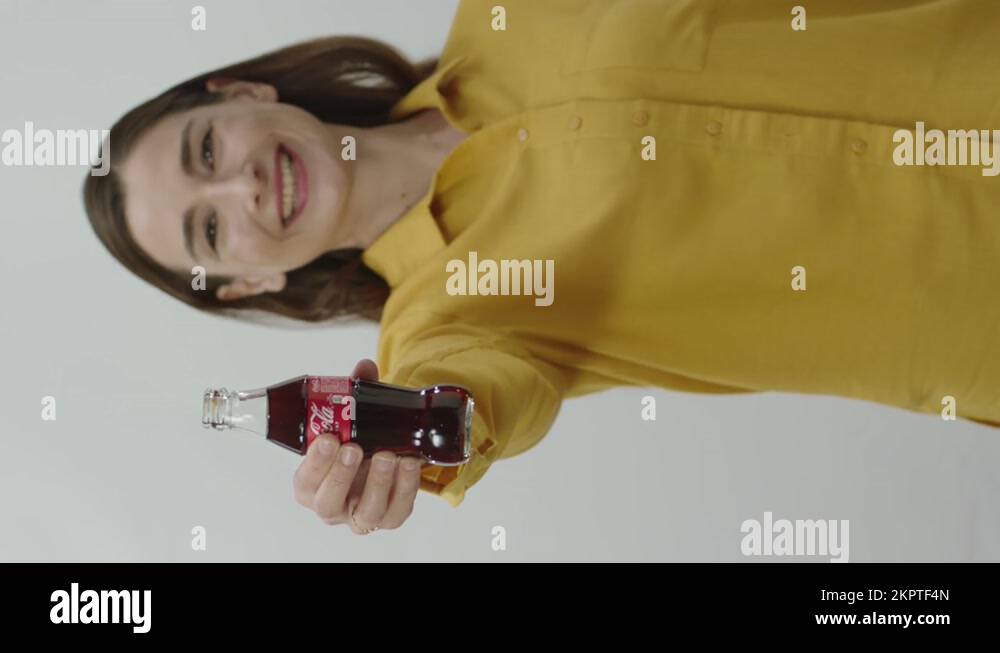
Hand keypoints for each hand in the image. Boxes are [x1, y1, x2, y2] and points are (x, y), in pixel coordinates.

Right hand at [292, 358, 422, 533]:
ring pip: (366, 513)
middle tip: (354, 448)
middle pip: (328, 503)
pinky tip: (410, 464)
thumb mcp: (353, 418)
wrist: (384, 455)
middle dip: (341, 475)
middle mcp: (332, 505)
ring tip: (388, 455)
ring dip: (378, 483)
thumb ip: (355, 392)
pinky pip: (398, 511)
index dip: (315, 464)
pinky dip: (406, 488)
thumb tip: (365, 366)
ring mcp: (361, 515)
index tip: (327, 438)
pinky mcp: (390, 517)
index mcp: (311, 483)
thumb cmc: (358, 439)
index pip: (305, 482)